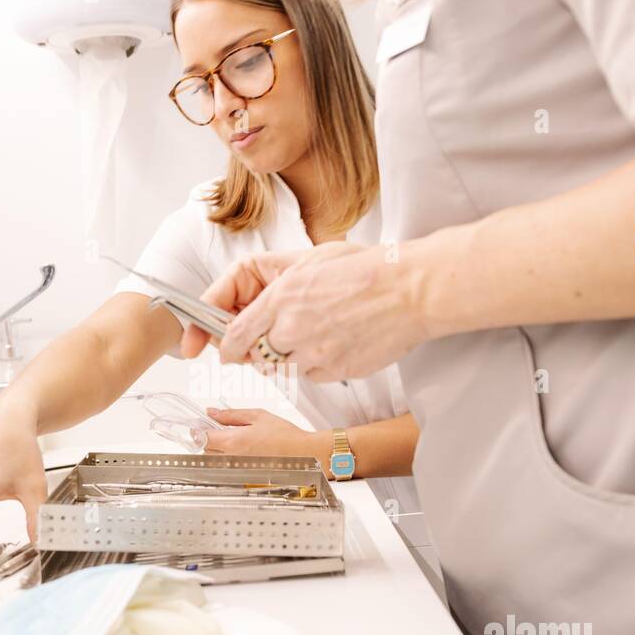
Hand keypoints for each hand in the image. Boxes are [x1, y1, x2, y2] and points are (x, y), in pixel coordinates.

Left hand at [192, 243, 424, 380]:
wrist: (411, 289)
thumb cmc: (367, 269)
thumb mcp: (311, 260)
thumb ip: (276, 283)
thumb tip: (254, 305)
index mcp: (280, 296)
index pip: (234, 334)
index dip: (225, 346)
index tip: (224, 350)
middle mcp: (291, 328)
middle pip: (256, 356)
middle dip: (259, 350)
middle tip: (280, 335)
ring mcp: (313, 354)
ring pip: (284, 368)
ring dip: (291, 356)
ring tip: (318, 333)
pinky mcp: (335, 371)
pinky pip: (312, 375)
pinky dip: (317, 364)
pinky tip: (337, 342)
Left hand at [202, 407, 320, 459]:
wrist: (303, 453)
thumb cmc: (284, 435)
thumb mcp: (256, 416)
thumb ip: (230, 415)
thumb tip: (211, 412)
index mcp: (234, 442)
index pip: (202, 437)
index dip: (198, 429)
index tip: (200, 423)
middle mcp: (232, 459)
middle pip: (205, 450)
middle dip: (208, 439)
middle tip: (220, 429)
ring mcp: (238, 470)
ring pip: (215, 460)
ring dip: (218, 449)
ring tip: (236, 440)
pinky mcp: (244, 476)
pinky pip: (228, 468)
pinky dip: (229, 459)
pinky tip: (244, 451)